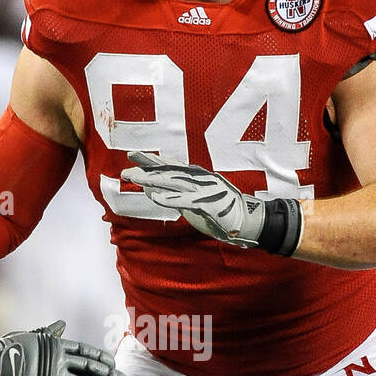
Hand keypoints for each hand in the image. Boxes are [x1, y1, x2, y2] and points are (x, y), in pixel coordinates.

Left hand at [122, 151, 302, 255]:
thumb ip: (173, 195)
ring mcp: (205, 190)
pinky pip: (188, 201)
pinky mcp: (210, 203)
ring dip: (154, 181)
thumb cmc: (221, 212)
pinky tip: (157, 198)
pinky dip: (172, 199)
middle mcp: (199, 179)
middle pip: (169, 171)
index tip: (133, 155)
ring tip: (135, 179)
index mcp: (196, 177)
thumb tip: (151, 190)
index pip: (170, 166)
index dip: (151, 160)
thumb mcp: (192, 203)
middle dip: (147, 169)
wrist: (248, 221)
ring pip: (175, 182)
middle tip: (127, 168)